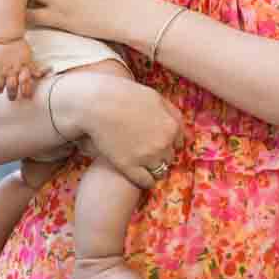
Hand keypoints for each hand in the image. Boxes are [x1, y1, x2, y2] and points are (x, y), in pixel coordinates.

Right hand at [0, 38, 49, 99]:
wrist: (5, 35)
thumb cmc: (18, 46)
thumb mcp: (29, 57)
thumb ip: (34, 67)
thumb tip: (50, 70)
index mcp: (23, 68)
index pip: (26, 83)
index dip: (27, 92)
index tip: (27, 97)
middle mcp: (12, 70)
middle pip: (12, 88)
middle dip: (12, 95)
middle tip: (12, 98)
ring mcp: (1, 69)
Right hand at [54, 70, 183, 189]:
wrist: (98, 104)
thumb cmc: (125, 95)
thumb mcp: (156, 97)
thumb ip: (171, 112)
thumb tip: (180, 127)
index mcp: (172, 126)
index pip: (179, 143)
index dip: (168, 144)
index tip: (158, 144)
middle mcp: (163, 143)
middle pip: (169, 157)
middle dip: (161, 156)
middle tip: (147, 152)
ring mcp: (147, 157)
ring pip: (160, 171)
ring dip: (154, 169)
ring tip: (143, 166)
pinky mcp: (129, 167)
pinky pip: (146, 182)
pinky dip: (145, 181)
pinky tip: (138, 176)